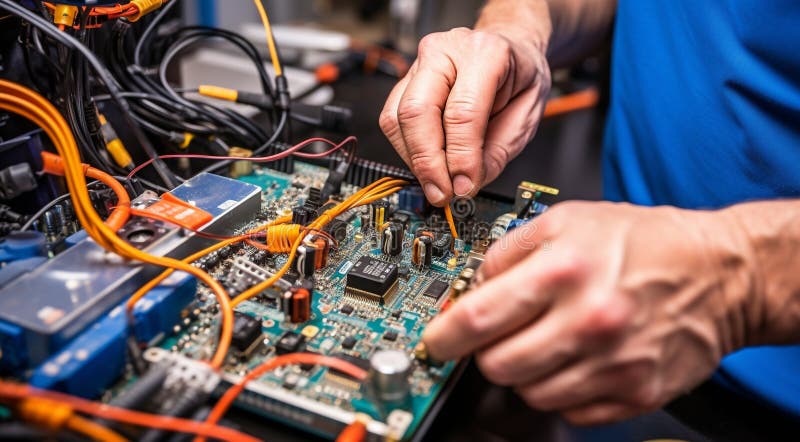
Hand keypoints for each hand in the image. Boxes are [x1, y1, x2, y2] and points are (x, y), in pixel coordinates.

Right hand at [379, 27, 550, 205]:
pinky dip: (407, 150)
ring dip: (414, 160)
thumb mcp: (527, 117)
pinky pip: (392, 121)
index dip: (461, 157)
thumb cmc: (520, 78)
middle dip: (427, 162)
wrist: (510, 51)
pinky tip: (428, 163)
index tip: (464, 187)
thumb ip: (497, 152)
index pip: (462, 112)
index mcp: (484, 53)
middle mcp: (445, 51)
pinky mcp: (404, 82)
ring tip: (438, 182)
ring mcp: (419, 64)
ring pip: (397, 119)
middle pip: (417, 111)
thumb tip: (464, 183)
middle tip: (442, 193)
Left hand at [423, 201, 758, 423]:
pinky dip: (561, 389)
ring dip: (526, 370)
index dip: (442, 336)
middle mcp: (588, 321)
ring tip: (549, 338)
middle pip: (498, 366)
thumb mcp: (568, 220)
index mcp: (565, 272)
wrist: (719, 273)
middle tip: (501, 333)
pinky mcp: (633, 393)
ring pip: (529, 393)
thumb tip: (468, 286)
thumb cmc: (644, 242)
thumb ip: (508, 251)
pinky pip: (569, 410)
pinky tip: (577, 358)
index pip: (478, 319)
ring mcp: (612, 363)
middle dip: (487, 351)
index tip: (433, 341)